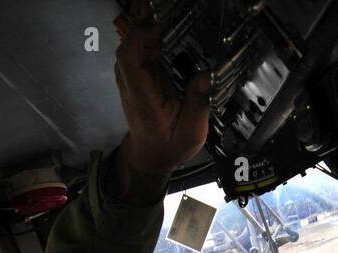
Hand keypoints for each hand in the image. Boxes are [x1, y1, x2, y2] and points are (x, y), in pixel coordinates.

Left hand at [112, 1, 210, 199]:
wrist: (151, 153)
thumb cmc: (167, 145)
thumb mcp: (190, 133)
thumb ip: (198, 104)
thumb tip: (208, 77)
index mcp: (141, 96)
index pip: (129, 57)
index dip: (142, 35)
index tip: (162, 25)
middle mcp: (132, 81)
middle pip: (131, 38)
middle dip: (149, 18)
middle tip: (174, 8)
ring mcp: (133, 74)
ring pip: (136, 36)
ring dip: (154, 20)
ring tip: (176, 11)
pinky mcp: (141, 70)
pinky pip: (144, 41)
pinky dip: (157, 28)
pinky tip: (172, 21)